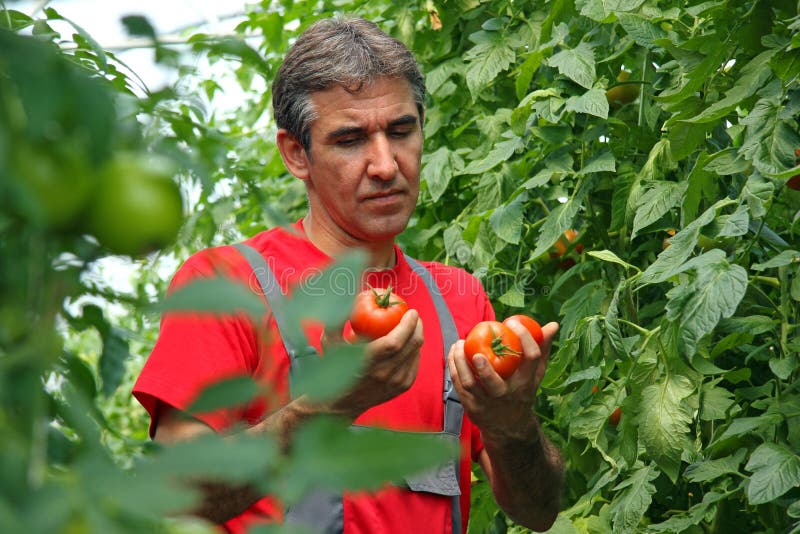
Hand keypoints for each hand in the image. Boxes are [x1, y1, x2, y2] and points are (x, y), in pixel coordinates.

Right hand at [323, 309, 423, 419]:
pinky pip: (415, 364)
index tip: (410, 311)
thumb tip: (346, 297)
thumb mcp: (329, 343)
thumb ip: (336, 318)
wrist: (338, 404)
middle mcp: (385, 373)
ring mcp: (396, 382)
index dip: (408, 324)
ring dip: (417, 337)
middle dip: (417, 326)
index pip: (396, 341)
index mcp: (368, 361)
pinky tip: (410, 343)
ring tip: (411, 327)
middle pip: (412, 345)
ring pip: (416, 353)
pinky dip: (415, 351)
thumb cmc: (333, 369)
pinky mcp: (402, 388)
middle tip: (413, 315)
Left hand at [447, 320, 558, 440]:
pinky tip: (453, 353)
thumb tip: (553, 324)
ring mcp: (487, 403)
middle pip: (494, 383)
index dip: (524, 338)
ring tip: (459, 344)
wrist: (509, 429)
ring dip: (461, 363)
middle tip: (477, 352)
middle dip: (485, 369)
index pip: (531, 358)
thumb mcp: (535, 375)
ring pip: (470, 383)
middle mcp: (507, 395)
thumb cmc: (522, 392)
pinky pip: (459, 385)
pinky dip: (454, 368)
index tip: (512, 321)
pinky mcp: (471, 407)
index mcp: (526, 383)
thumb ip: (541, 349)